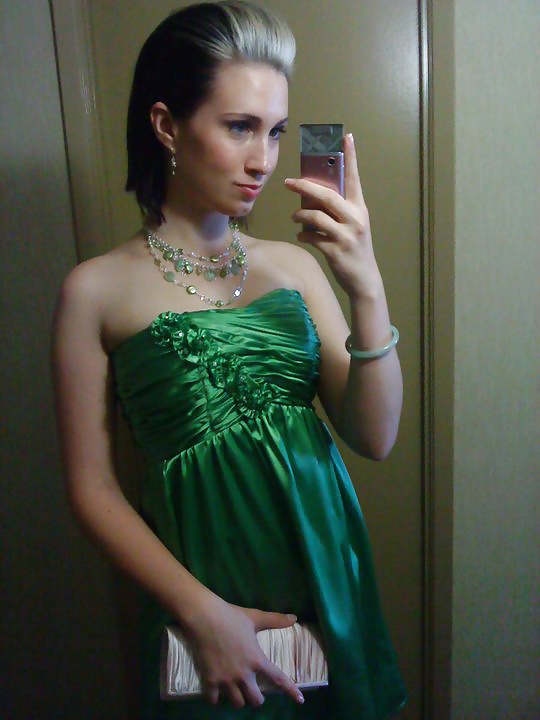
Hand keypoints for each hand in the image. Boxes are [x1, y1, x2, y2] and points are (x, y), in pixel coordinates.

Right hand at [183, 597, 304, 708]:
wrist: (204, 616)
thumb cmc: (231, 616)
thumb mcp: (255, 617)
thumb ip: (275, 620)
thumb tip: (294, 617)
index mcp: (257, 659)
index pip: (278, 679)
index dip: (291, 691)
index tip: (300, 700)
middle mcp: (243, 674)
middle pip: (256, 700)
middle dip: (256, 698)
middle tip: (253, 690)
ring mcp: (226, 679)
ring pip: (237, 703)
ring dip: (238, 699)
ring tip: (235, 691)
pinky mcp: (210, 680)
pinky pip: (214, 701)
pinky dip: (216, 699)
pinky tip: (216, 693)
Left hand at [285, 133, 381, 300]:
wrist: (364, 278)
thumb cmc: (355, 249)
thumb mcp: (353, 225)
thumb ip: (338, 210)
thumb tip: (312, 196)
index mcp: (360, 209)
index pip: (354, 178)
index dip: (351, 157)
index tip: (346, 136)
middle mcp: (355, 219)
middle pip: (327, 195)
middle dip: (305, 187)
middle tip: (289, 182)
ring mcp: (346, 236)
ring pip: (316, 216)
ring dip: (300, 215)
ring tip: (294, 216)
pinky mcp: (335, 251)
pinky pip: (312, 237)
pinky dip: (303, 235)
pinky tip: (302, 235)